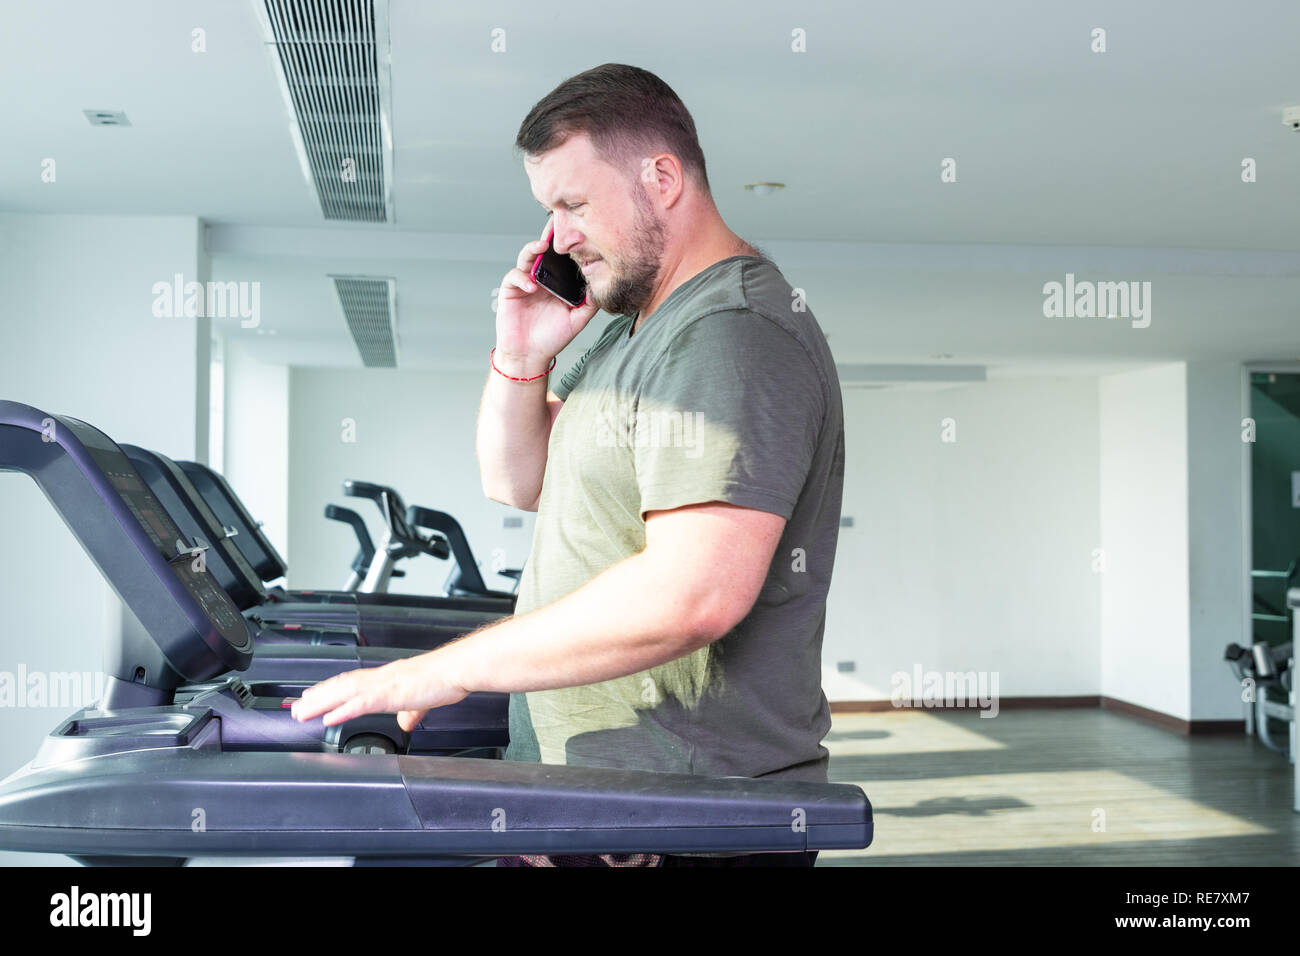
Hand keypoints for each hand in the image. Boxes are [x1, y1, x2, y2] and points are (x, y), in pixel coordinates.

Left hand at [289, 656, 468, 732]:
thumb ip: (411, 711)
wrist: (457, 670)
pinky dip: (342, 710)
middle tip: (296, 708)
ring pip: (344, 693)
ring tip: (302, 713)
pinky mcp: (391, 694)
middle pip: (341, 686)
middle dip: (316, 697)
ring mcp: (384, 684)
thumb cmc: (445, 678)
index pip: (352, 682)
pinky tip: (329, 718)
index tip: (313, 695)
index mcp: (388, 678)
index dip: (330, 689)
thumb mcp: (423, 699)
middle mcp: (381, 678)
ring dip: (320, 703)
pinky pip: (361, 703)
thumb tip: (405, 722)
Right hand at [494, 215, 599, 375]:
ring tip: (542, 247)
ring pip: (526, 257)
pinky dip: (522, 277)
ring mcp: (524, 283)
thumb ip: (589, 302)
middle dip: (548, 236)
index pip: (561, 258)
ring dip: (533, 250)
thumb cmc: (552, 338)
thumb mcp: (577, 319)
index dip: (566, 245)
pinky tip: (532, 286)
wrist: (530, 356)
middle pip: (543, 251)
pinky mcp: (511, 291)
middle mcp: (540, 278)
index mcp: (556, 282)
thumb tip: (602, 284)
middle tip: (555, 223)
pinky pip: (514, 276)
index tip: (576, 230)